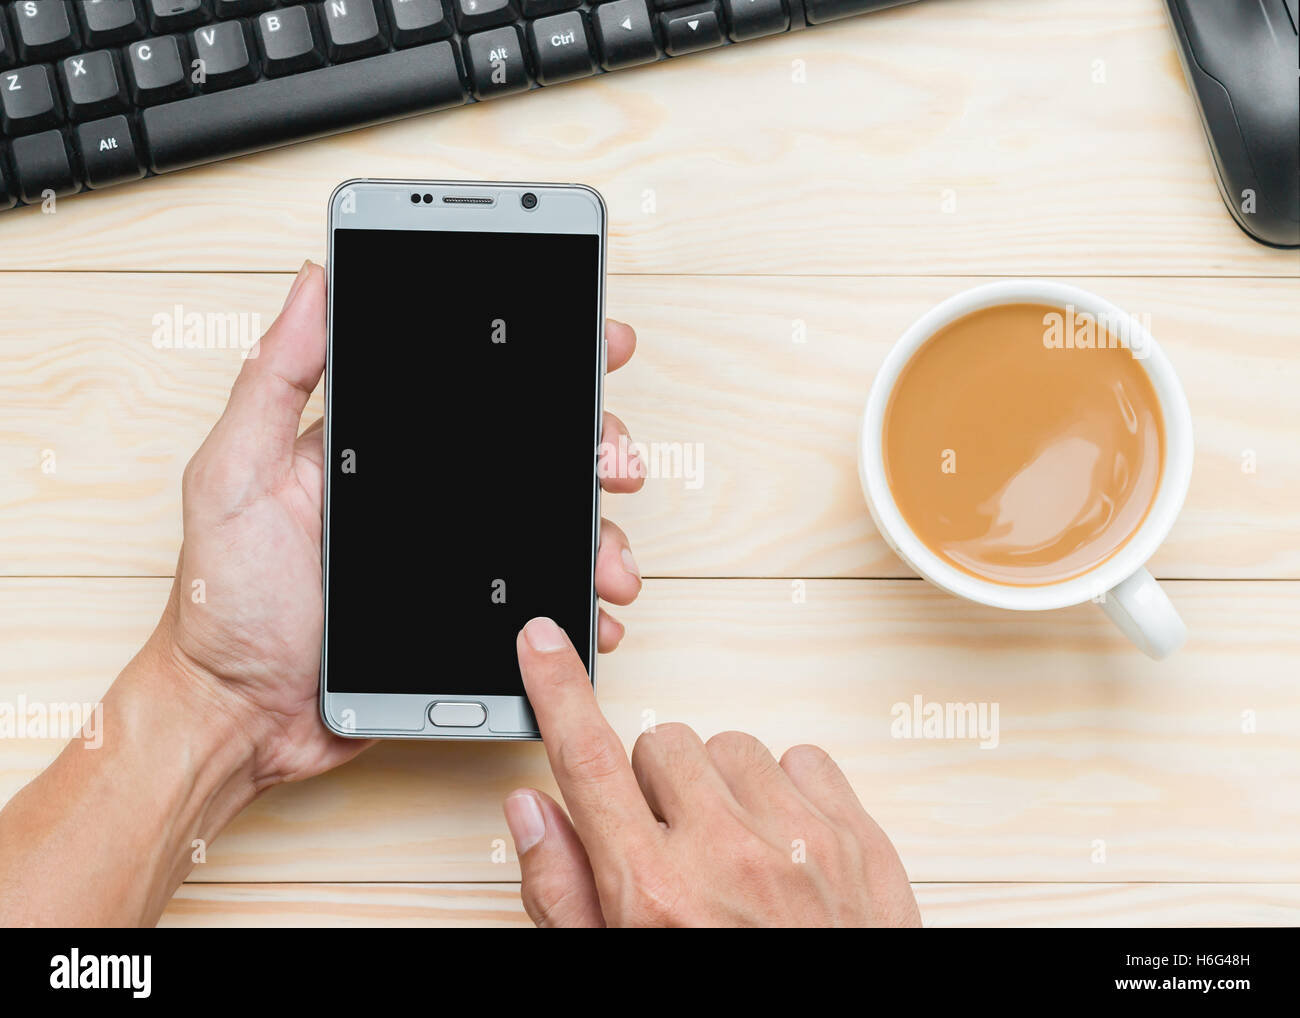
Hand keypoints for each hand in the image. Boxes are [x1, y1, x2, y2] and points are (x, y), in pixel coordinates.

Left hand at [152, 262, 644, 787]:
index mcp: (380, 451)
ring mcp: (451, 558)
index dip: (541, 362)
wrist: (240, 714)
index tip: (598, 344)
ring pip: (547, 529)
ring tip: (611, 562)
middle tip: (616, 461)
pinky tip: (593, 612)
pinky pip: (535, 602)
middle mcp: (426, 497)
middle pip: (531, 455)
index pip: (473, 390)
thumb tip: (313, 282)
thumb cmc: (224, 600)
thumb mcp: (234, 472)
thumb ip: (274, 378)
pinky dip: (572, 606)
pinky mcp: (464, 617)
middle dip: (591, 448)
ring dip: (596, 535)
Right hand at [502, 617, 922, 926]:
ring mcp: (799, 841)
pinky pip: (802, 759)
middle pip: (662, 743)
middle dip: (657, 784)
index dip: (558, 689)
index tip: (543, 641)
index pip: (587, 759)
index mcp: (655, 892)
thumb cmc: (723, 1007)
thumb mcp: (617, 964)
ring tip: (734, 850)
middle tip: (672, 843)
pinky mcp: (857, 837)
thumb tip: (531, 810)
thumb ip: (564, 892)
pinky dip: (786, 791)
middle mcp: (726, 855)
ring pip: (731, 746)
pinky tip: (783, 844)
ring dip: (722, 786)